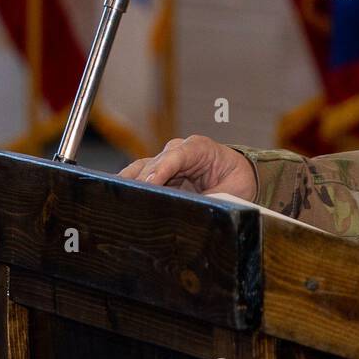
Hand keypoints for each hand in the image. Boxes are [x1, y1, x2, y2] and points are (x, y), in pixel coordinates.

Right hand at [120, 135, 257, 201]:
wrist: (239, 173)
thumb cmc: (238, 178)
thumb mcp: (233, 190)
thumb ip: (214, 198)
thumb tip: (197, 210)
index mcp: (199, 148)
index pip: (175, 157)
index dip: (160, 170)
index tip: (149, 184)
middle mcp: (178, 150)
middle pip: (154, 164)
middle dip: (142, 182)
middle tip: (131, 200)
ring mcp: (166, 159)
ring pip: (142, 170)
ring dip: (131, 184)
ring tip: (118, 200)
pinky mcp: (159, 172)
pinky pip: (140, 178)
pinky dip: (130, 187)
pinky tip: (119, 199)